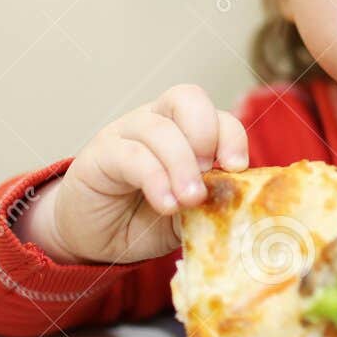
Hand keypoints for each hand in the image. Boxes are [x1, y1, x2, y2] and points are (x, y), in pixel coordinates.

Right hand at [20, 84, 248, 264]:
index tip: (236, 169)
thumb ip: (211, 203)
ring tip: (190, 199)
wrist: (94, 238)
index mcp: (183, 131)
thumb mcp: (188, 215)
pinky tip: (165, 205)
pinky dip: (155, 179)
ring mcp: (125, 133)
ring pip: (159, 128)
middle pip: (187, 98)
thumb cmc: (145, 220)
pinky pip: (132, 154)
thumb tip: (242, 202)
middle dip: (207, 134)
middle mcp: (155, 122)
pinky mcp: (100, 154)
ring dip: (182, 165)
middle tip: (210, 174)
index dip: (232, 136)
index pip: (215, 114)